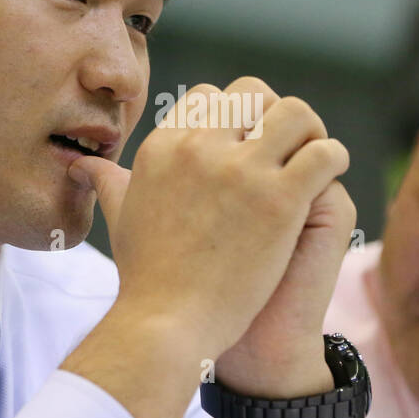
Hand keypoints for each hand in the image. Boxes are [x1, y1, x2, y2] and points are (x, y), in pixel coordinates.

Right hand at [68, 77, 349, 360]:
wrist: (167, 324)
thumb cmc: (146, 279)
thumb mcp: (122, 218)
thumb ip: (110, 182)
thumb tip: (84, 165)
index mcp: (164, 147)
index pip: (209, 95)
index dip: (233, 114)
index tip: (245, 142)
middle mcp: (200, 148)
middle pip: (252, 93)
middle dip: (272, 113)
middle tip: (285, 146)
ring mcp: (241, 171)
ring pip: (295, 112)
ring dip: (310, 131)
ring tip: (312, 158)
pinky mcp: (279, 199)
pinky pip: (323, 153)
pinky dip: (334, 158)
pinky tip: (329, 176)